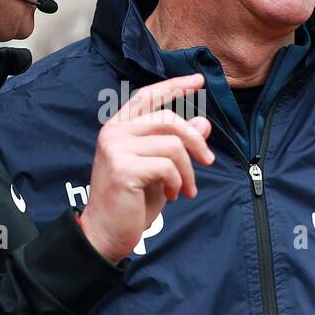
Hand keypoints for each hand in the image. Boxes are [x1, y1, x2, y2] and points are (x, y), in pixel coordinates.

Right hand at [81, 73, 213, 262]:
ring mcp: (116, 148)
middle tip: (208, 162)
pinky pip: (167, 166)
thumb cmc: (131, 201)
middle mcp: (114, 132)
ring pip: (172, 144)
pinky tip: (172, 195)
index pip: (148, 95)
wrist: (106, 233)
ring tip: (186, 189)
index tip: (199, 80)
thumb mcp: (160, 168)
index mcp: (119, 127)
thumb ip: (176, 144)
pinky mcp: (123, 168)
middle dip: (195, 141)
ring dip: (188, 170)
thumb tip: (203, 122)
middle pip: (168, 119)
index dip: (175, 86)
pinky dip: (177, 182)